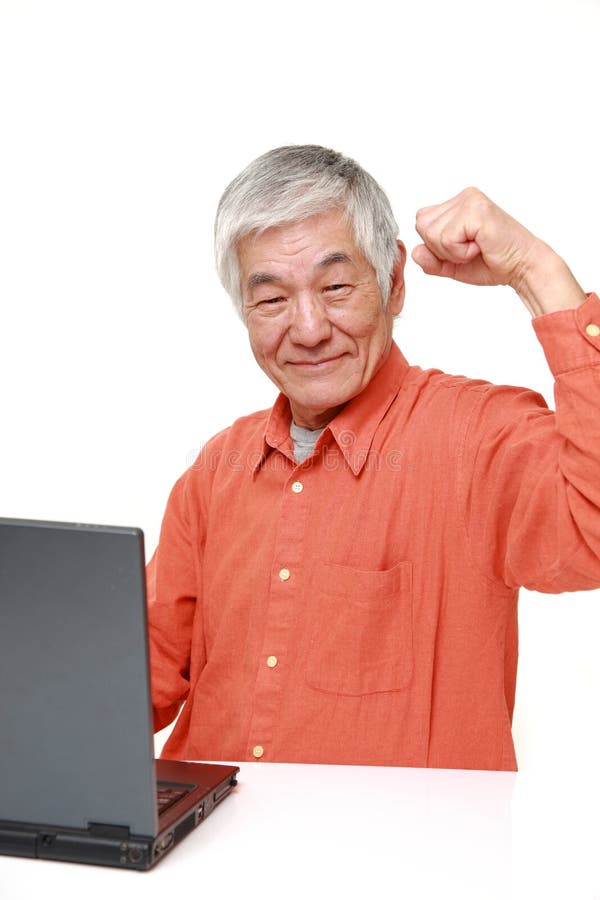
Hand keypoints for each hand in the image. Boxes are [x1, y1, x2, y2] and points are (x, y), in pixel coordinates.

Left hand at [411, 187, 585, 315]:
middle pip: (422, 226)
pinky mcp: (476, 210)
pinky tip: (480, 246)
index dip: (435, 245)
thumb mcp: (451, 265)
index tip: (462, 248)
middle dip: (441, 248)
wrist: (521, 267)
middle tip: (469, 249)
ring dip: (452, 251)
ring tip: (475, 247)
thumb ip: (430, 260)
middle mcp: (463, 197)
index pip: (421, 222)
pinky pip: (446, 238)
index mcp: (456, 204)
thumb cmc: (492, 262)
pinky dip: (460, 252)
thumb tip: (415, 251)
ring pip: (431, 233)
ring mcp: (470, 200)